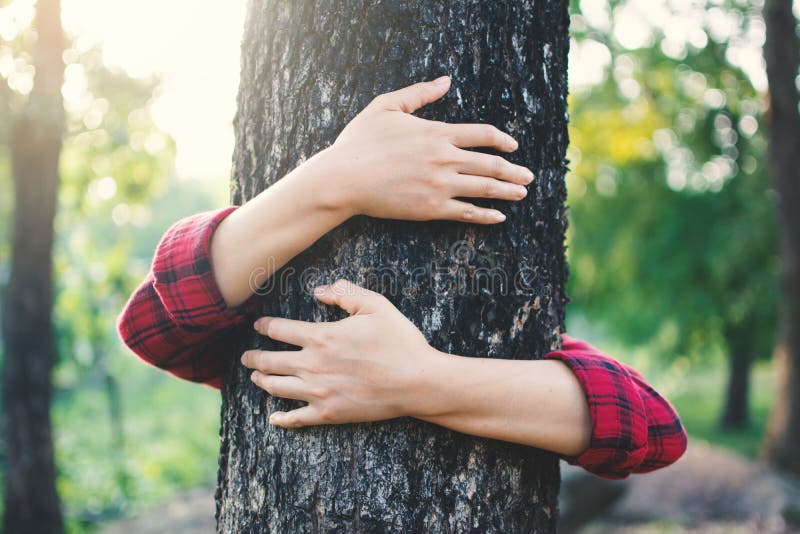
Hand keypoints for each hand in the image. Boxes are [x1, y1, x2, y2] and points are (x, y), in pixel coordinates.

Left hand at [241, 280, 443, 426]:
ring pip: (277, 388)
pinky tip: (273, 418)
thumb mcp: (376, 305)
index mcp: (321, 337)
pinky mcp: (329, 414)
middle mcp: (313, 365)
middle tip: (245, 357)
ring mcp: (319, 392)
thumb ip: (345, 292)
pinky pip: (296, 418)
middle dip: (253, 358)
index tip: (258, 326)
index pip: (280, 330)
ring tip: (256, 377)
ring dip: (262, 381)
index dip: (264, 327)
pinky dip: (281, 419)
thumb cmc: (399, 341)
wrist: (417, 382)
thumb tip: (319, 290)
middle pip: (270, 361)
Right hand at [321, 76, 533, 223]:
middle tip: (528, 176)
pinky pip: (467, 212)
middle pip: (491, 163)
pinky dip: (486, 216)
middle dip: (514, 170)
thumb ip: (420, 94)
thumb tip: (446, 81)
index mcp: (437, 132)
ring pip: (485, 188)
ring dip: (508, 191)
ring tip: (522, 193)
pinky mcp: (431, 208)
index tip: (513, 146)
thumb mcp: (387, 106)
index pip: (482, 134)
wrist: (344, 178)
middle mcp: (445, 158)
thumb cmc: (360, 142)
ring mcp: (440, 185)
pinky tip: (499, 217)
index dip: (502, 140)